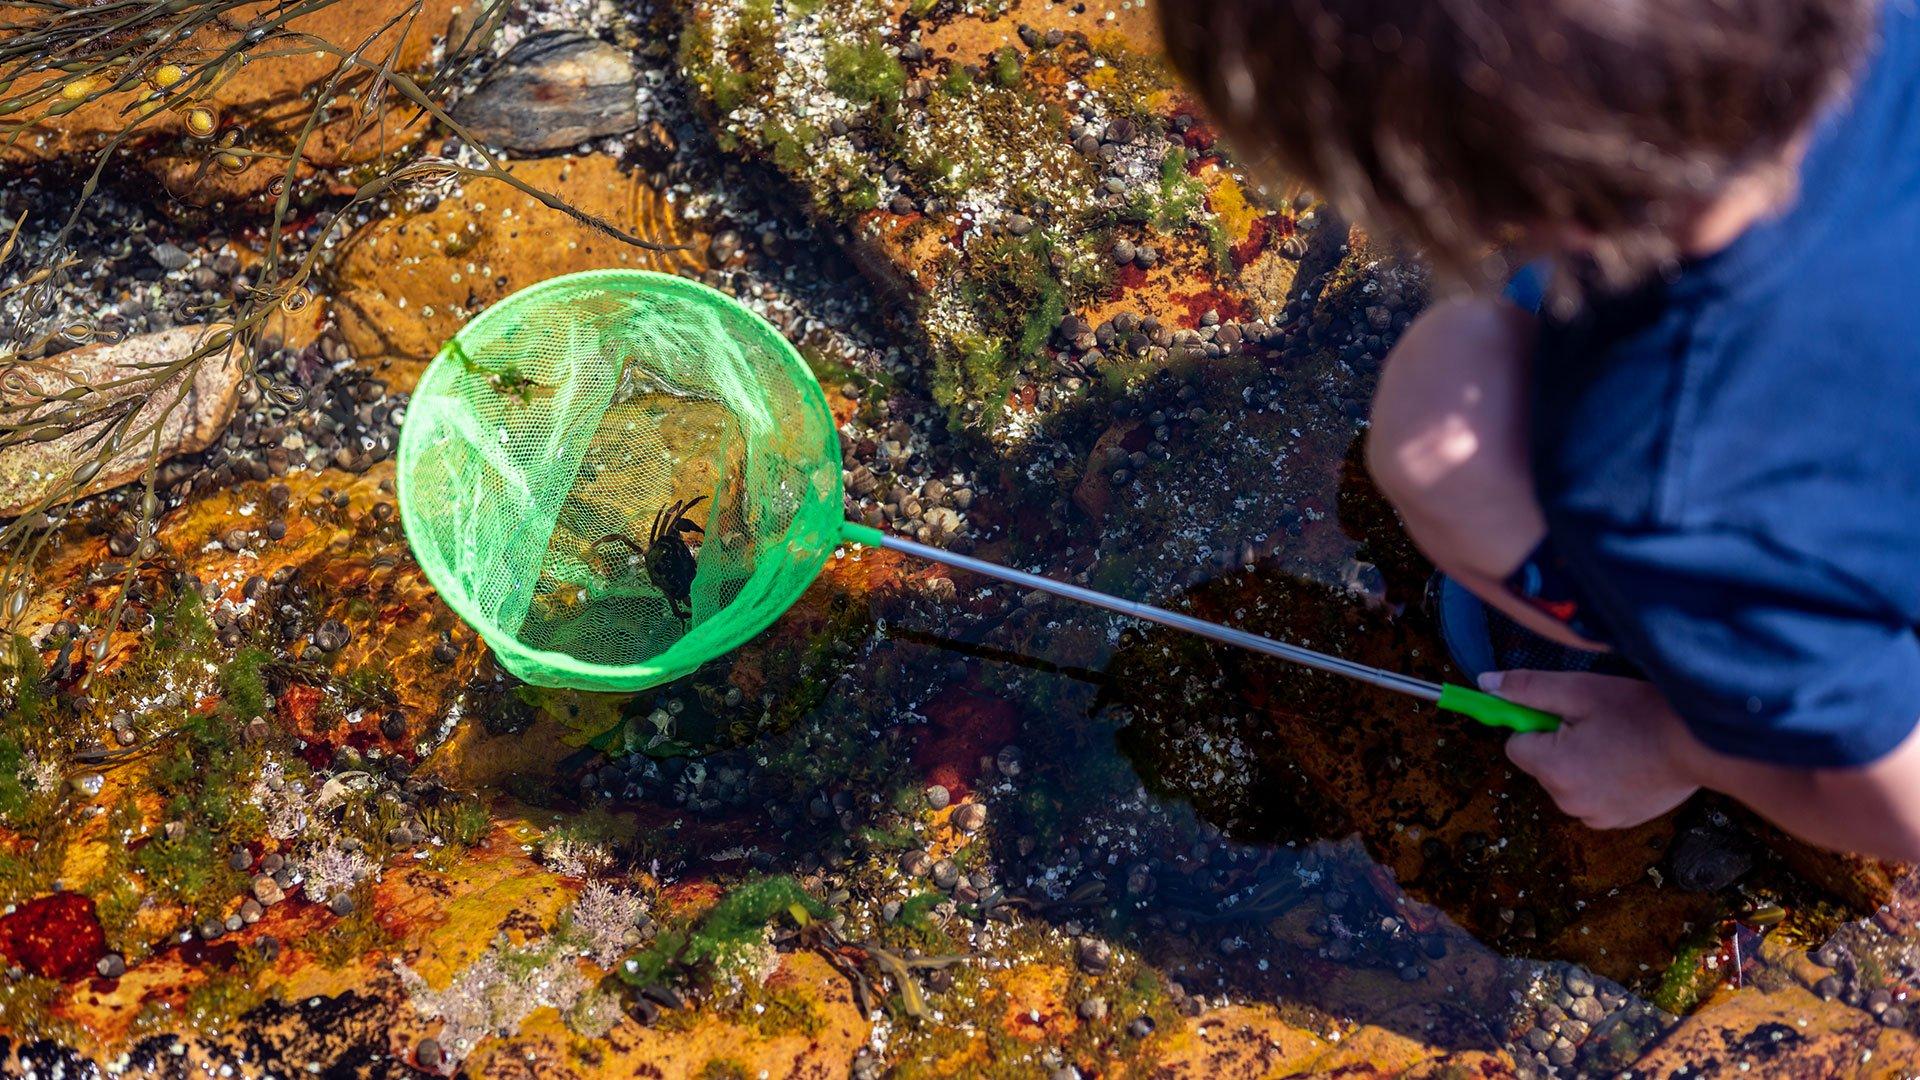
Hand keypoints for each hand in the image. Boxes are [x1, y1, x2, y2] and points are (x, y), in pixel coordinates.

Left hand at [1485, 670, 1702, 828]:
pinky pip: (1592, 796)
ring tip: (1620, 742)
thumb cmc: (1642, 713)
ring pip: (1567, 781)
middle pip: (1541, 765)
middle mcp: (1569, 802)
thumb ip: (1526, 689)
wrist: (1705, 745)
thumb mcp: (1579, 691)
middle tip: (1599, 725)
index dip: (1537, 724)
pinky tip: (1631, 761)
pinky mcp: (1621, 821)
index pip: (1516, 745)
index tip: (1566, 712)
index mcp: (1553, 770)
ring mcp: (1596, 817)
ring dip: (1582, 762)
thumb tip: (1485, 686)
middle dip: (1559, 743)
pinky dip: (1604, 779)